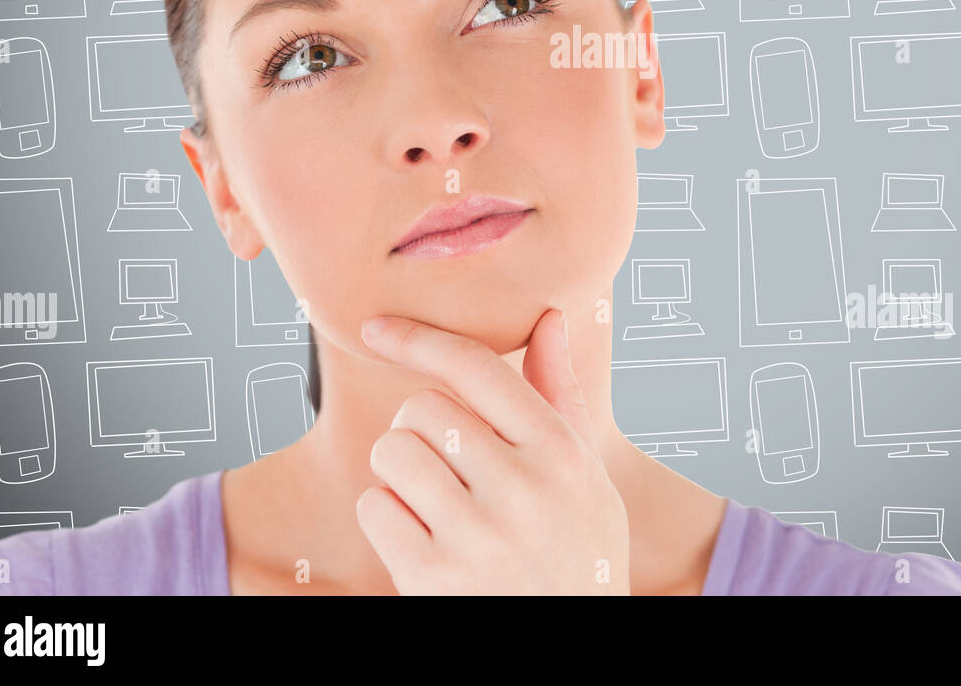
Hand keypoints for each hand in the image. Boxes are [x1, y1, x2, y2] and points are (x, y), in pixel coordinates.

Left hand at [356, 308, 629, 594]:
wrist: (578, 643)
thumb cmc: (580, 550)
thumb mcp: (586, 471)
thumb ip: (559, 393)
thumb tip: (549, 317)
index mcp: (560, 450)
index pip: (475, 368)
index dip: (419, 339)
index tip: (377, 328)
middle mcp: (522, 488)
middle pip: (421, 408)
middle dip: (419, 428)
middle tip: (447, 465)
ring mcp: (477, 536)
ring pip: (391, 451)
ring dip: (398, 469)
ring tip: (434, 499)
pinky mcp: (434, 579)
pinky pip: (374, 507)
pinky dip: (386, 515)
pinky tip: (422, 537)